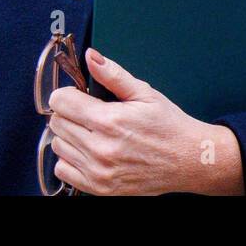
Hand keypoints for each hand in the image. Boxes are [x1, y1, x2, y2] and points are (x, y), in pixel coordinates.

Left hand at [46, 46, 245, 194]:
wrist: (189, 160)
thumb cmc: (169, 127)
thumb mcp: (144, 93)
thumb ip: (113, 74)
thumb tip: (91, 57)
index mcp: (110, 121)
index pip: (60, 102)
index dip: (68, 93)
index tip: (78, 95)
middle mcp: (100, 149)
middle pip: (56, 122)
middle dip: (68, 112)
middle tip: (87, 112)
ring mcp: (98, 172)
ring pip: (57, 146)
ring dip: (68, 135)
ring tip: (90, 131)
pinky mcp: (100, 188)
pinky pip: (63, 170)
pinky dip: (69, 159)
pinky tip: (87, 150)